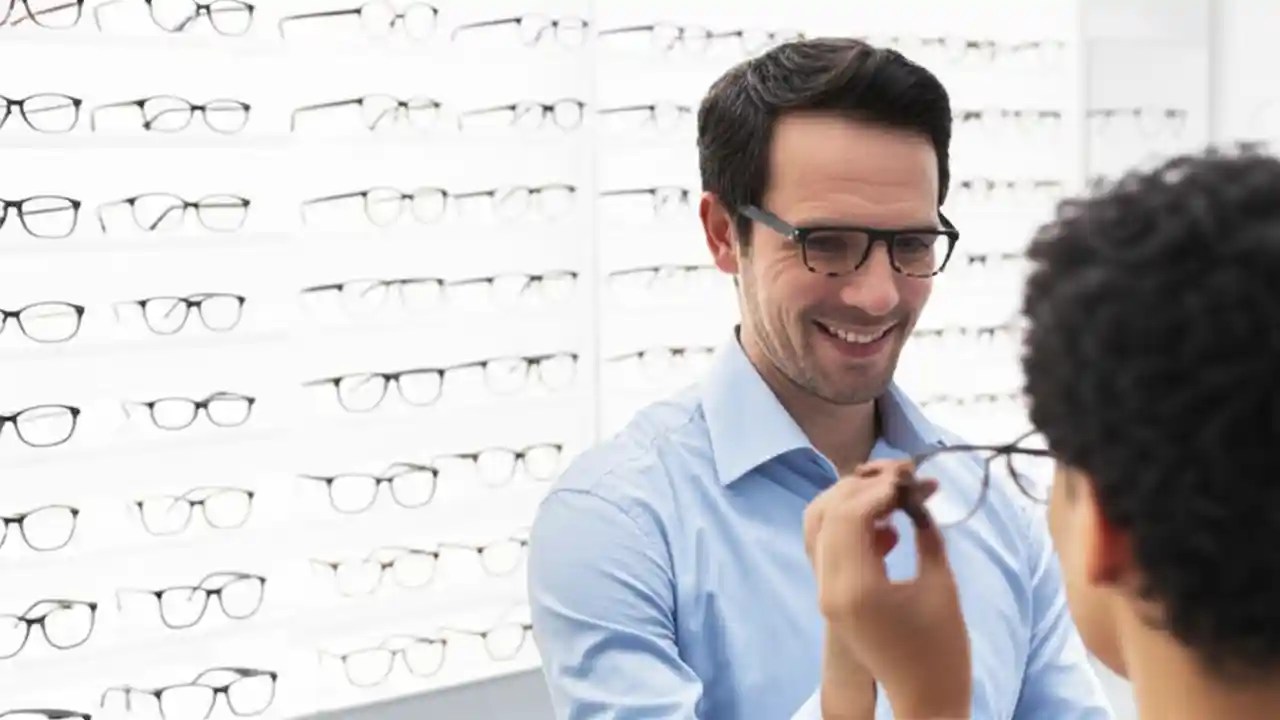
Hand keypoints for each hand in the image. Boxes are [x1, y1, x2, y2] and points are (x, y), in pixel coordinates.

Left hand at [803, 459, 970, 719]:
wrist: (925, 701)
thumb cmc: (943, 650)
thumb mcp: (942, 585)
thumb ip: (925, 533)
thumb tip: (915, 496)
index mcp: (854, 588)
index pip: (848, 514)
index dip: (878, 486)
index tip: (911, 477)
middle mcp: (829, 588)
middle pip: (827, 513)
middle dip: (863, 485)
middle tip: (902, 475)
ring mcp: (825, 593)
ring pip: (819, 526)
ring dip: (851, 501)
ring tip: (892, 493)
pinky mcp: (831, 597)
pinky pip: (828, 546)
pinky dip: (850, 524)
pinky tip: (887, 523)